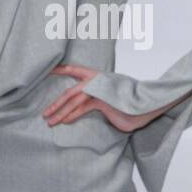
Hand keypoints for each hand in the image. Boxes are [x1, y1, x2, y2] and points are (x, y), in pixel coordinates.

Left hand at [43, 64, 164, 132]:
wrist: (146, 104)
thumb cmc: (129, 103)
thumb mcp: (110, 98)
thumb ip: (97, 99)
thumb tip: (85, 106)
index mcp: (97, 77)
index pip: (75, 70)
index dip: (61, 69)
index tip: (49, 70)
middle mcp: (96, 81)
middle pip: (70, 91)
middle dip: (55, 103)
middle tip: (44, 113)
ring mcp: (99, 90)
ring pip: (73, 101)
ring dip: (60, 112)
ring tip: (50, 122)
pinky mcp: (102, 100)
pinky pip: (82, 108)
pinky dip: (72, 115)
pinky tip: (65, 121)